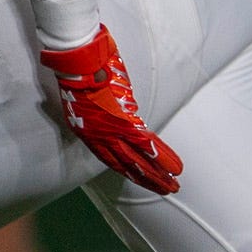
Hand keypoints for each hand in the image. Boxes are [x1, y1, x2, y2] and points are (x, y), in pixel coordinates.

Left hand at [40, 26, 181, 193]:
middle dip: (146, 180)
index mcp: (88, 132)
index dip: (128, 170)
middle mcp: (99, 138)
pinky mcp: (123, 123)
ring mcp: (111, 132)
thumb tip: (118, 106)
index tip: (141, 177)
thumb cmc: (79, 71)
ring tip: (173, 185)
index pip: (111, 158)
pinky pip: (146, 146)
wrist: (77, 63)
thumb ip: (100, 106)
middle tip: (164, 189)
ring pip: (138, 162)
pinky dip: (162, 157)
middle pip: (126, 166)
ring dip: (157, 176)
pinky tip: (174, 168)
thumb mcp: (84, 96)